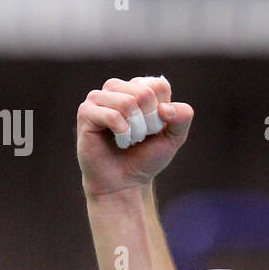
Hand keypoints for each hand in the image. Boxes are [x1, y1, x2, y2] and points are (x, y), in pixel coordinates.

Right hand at [77, 76, 194, 197]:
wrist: (125, 183)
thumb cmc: (146, 157)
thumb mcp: (174, 137)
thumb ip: (183, 117)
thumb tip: (165, 108)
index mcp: (137, 87)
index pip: (159, 86)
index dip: (163, 112)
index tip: (154, 128)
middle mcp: (117, 88)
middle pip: (144, 93)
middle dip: (149, 122)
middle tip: (140, 137)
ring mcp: (98, 99)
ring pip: (128, 102)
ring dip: (136, 129)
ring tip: (129, 139)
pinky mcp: (86, 113)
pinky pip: (111, 115)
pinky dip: (122, 133)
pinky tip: (120, 141)